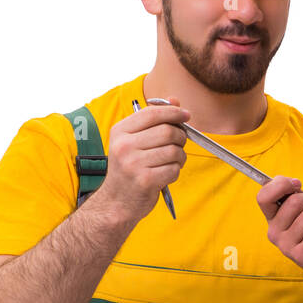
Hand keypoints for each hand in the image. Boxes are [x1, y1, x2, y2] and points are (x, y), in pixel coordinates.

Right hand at [96, 99, 189, 221]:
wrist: (116, 202)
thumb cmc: (128, 168)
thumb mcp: (133, 141)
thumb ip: (154, 120)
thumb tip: (175, 100)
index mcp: (120, 132)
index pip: (152, 113)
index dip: (173, 112)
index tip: (186, 115)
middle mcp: (124, 146)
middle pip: (167, 131)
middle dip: (180, 137)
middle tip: (179, 144)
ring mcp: (133, 164)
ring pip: (174, 151)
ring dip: (179, 156)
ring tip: (171, 162)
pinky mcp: (145, 181)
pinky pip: (173, 169)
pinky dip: (175, 171)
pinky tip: (165, 175)